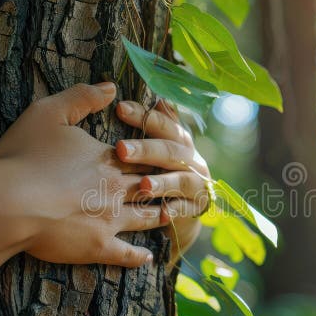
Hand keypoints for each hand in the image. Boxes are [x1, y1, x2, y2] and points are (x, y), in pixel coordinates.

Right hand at [0, 82, 166, 267]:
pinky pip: (126, 254)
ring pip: (147, 217)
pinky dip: (139, 256)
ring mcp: (110, 219)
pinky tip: (148, 258)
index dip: (155, 155)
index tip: (166, 156)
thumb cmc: (22, 157)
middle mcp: (116, 188)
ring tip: (173, 214)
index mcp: (107, 158)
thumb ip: (81, 97)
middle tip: (181, 186)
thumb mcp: (47, 113)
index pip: (141, 156)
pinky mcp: (98, 246)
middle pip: (150, 185)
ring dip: (161, 215)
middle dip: (166, 184)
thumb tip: (111, 87)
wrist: (7, 203)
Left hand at [115, 99, 208, 265]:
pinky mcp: (195, 210)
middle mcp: (191, 160)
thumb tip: (159, 99)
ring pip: (182, 180)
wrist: (180, 216)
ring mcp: (196, 185)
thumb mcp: (160, 149)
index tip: (120, 109)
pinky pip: (185, 210)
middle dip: (147, 149)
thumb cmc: (161, 175)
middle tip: (121, 149)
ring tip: (143, 185)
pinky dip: (174, 211)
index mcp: (180, 141)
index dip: (144, 116)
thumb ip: (159, 126)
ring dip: (163, 182)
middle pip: (172, 151)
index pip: (164, 125)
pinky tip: (161, 213)